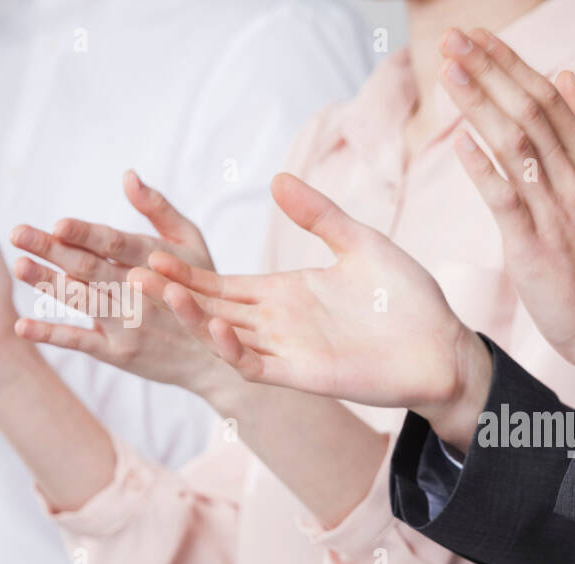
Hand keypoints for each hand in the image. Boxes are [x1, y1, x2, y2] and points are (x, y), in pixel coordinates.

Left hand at [10, 171, 231, 394]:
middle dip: (53, 250)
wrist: (219, 355)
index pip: (115, 244)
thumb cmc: (202, 289)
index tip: (59, 224)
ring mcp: (129, 325)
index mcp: (156, 262)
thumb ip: (159, 209)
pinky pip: (80, 342)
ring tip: (19, 266)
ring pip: (82, 300)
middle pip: (90, 268)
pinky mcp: (119, 353)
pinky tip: (21, 326)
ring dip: (48, 284)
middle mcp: (141, 294)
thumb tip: (127, 175)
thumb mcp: (193, 244)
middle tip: (19, 233)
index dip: (87, 235)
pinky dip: (51, 334)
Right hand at [153, 172, 491, 444]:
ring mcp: (289, 350)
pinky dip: (232, 346)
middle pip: (211, 306)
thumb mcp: (359, 244)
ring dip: (191, 314)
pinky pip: (257, 363)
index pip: (224, 281)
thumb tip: (276, 179)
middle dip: (173, 290)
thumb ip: (318, 215)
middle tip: (131, 270)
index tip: (149, 249)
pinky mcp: (305, 374)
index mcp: (286, 292)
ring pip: (224, 334)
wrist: (443, 346)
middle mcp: (279, 323)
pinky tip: (215, 321)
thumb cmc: (408, 298)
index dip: (187, 269)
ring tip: (159, 290)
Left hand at [437, 28, 574, 382]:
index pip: (548, 97)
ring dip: (481, 103)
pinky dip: (483, 167)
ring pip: (517, 144)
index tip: (478, 36)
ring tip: (450, 70)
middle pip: (530, 110)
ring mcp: (558, 211)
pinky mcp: (536, 245)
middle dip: (489, 69)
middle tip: (453, 38)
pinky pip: (507, 198)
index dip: (511, 63)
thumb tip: (569, 75)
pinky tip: (460, 142)